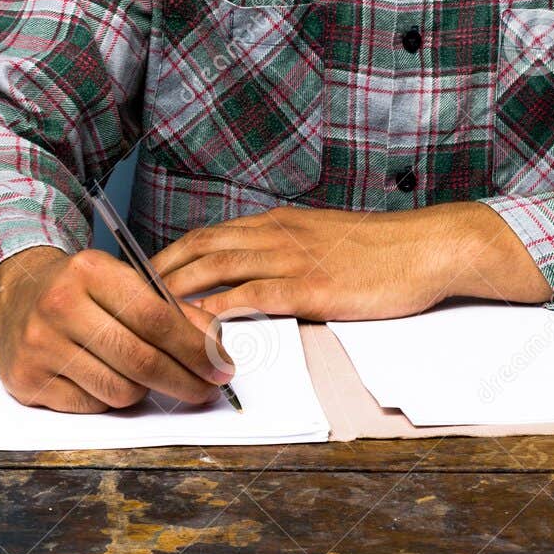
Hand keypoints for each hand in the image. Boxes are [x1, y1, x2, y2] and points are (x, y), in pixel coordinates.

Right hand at [0, 246, 233, 413]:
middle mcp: (60, 306)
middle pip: (141, 360)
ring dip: (144, 391)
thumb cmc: (81, 291)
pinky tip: (106, 378)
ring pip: (119, 390)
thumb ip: (171, 311)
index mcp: (90, 271)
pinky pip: (92, 406)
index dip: (195, 349)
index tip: (220, 366)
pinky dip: (109, 399)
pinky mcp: (27, 380)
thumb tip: (212, 347)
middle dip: (185, 381)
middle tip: (206, 389)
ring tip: (145, 376)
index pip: (157, 319)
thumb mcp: (124, 283)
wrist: (13, 295)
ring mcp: (40, 345)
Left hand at [150, 202, 552, 320]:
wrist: (429, 247)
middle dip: (157, 274)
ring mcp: (290, 258)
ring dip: (174, 292)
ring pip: (214, 269)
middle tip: (125, 300)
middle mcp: (276, 234)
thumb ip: (292, 253)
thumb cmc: (386, 251)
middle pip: (198, 248)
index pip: (208, 235)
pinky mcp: (308, 287)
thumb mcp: (328, 241)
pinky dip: (214, 313)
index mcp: (279, 223)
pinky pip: (248, 299)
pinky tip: (193, 330)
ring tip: (143, 316)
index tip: (142, 278)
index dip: (170, 256)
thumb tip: (262, 275)